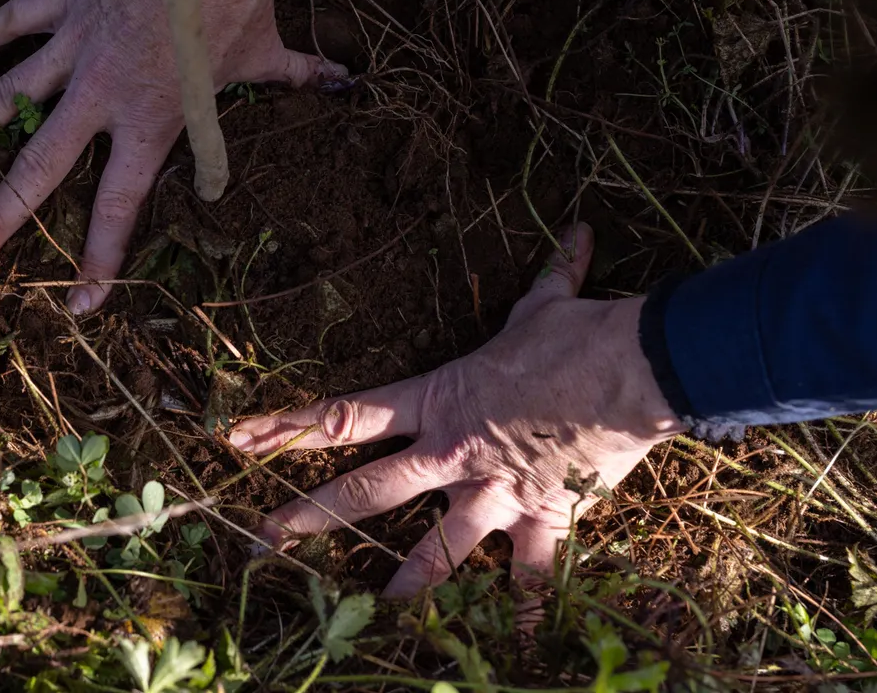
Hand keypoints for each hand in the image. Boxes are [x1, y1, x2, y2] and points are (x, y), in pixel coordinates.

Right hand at [0, 0, 345, 313]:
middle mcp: (100, 93)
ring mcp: (74, 47)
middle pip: (37, 168)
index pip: (118, 204)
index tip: (82, 302)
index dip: (101, 258)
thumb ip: (296, 75)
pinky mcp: (64, 2)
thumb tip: (342, 80)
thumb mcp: (265, 50)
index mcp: (149, 119)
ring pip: (6, 97)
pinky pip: (15, 19)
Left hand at [228, 224, 681, 595]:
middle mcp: (451, 453)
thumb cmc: (578, 336)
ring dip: (408, 581)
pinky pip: (531, 576)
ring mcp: (492, 492)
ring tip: (377, 609)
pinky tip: (520, 643)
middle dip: (309, 516)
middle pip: (365, 490)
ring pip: (437, 549)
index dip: (289, 427)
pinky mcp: (542, 518)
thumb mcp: (546, 304)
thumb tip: (574, 233)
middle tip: (262, 540)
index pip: (346, 415)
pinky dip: (528, 608)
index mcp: (436, 400)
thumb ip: (548, 275)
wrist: (633, 371)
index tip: (242, 438)